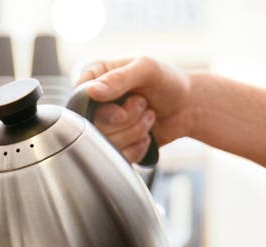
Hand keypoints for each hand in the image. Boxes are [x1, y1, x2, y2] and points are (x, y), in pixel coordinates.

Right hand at [77, 57, 191, 162]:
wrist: (187, 107)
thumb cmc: (167, 82)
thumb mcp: (146, 69)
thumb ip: (118, 79)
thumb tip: (91, 92)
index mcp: (94, 77)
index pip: (79, 101)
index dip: (103, 111)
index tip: (122, 107)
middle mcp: (94, 103)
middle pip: (93, 127)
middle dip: (126, 119)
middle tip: (143, 104)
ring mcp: (103, 127)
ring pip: (107, 145)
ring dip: (135, 132)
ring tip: (148, 116)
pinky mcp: (113, 147)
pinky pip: (118, 157)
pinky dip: (138, 148)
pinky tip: (147, 134)